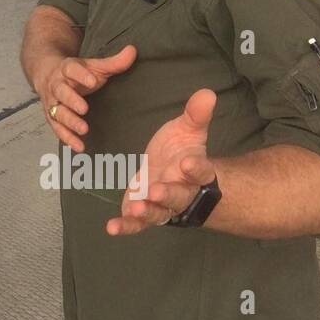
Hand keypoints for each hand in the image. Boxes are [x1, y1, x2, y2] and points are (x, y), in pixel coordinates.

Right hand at [34, 45, 136, 151]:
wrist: (46, 74)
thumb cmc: (76, 72)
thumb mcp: (93, 65)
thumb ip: (113, 62)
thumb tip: (133, 50)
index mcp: (66, 69)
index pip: (71, 69)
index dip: (80, 75)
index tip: (92, 81)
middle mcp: (56, 85)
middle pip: (61, 92)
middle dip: (71, 101)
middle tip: (84, 109)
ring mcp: (53, 102)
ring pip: (57, 112)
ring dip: (69, 122)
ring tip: (83, 130)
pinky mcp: (52, 116)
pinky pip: (57, 128)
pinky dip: (66, 138)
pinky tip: (78, 147)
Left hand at [106, 89, 217, 235]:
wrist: (172, 173)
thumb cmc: (181, 151)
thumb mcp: (187, 130)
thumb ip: (196, 115)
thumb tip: (207, 92)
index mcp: (194, 171)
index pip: (201, 171)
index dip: (196, 169)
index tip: (188, 163)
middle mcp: (181, 191)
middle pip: (177, 197)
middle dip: (167, 195)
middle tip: (155, 191)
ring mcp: (161, 205)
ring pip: (157, 212)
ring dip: (146, 212)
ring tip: (135, 209)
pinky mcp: (143, 212)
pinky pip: (136, 223)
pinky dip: (125, 226)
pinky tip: (112, 228)